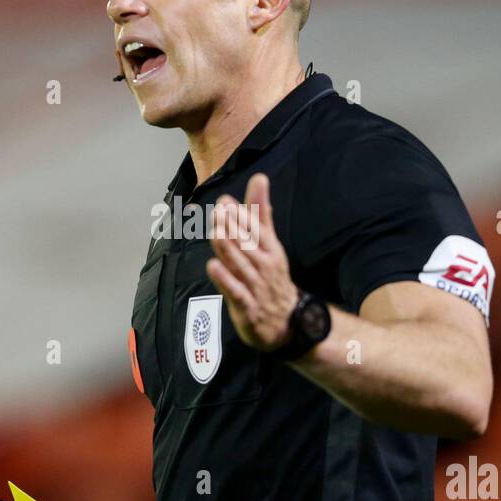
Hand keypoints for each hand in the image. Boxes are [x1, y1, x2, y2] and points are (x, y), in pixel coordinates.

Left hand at [206, 173, 299, 352]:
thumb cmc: (272, 277)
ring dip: (228, 248)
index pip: (257, 230)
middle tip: (220, 211)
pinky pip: (236, 292)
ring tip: (216, 231)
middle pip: (248, 245)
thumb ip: (261, 212)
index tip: (226, 201)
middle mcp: (264, 266)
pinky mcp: (247, 307)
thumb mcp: (270, 243)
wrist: (288, 322)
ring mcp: (256, 287)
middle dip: (234, 228)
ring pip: (240, 265)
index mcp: (270, 250)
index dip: (242, 216)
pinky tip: (213, 267)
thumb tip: (259, 178)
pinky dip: (225, 280)